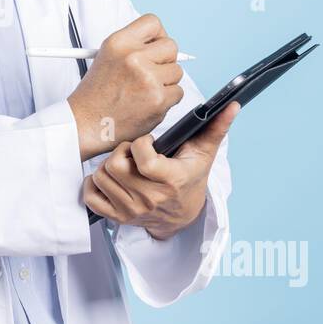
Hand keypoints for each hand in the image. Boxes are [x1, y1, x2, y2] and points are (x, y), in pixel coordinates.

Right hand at [66, 13, 183, 160]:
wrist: (85, 124)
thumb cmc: (95, 94)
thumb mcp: (107, 57)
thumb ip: (135, 47)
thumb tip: (163, 45)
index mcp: (119, 42)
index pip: (153, 22)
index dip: (157, 36)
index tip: (154, 48)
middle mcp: (133, 57)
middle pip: (171, 46)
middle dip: (164, 60)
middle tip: (150, 73)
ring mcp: (148, 78)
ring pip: (177, 71)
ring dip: (166, 82)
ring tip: (143, 91)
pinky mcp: (158, 99)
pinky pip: (178, 92)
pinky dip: (167, 99)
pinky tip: (147, 103)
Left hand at [82, 102, 238, 239]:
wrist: (182, 215)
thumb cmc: (190, 179)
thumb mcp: (204, 153)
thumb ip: (215, 128)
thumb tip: (230, 106)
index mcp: (170, 180)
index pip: (143, 159)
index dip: (140, 144)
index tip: (148, 142)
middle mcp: (149, 198)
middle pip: (115, 166)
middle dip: (121, 151)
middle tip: (131, 151)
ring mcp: (132, 210)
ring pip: (101, 177)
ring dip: (108, 165)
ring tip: (124, 163)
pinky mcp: (118, 217)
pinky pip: (91, 198)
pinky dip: (94, 185)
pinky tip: (109, 177)